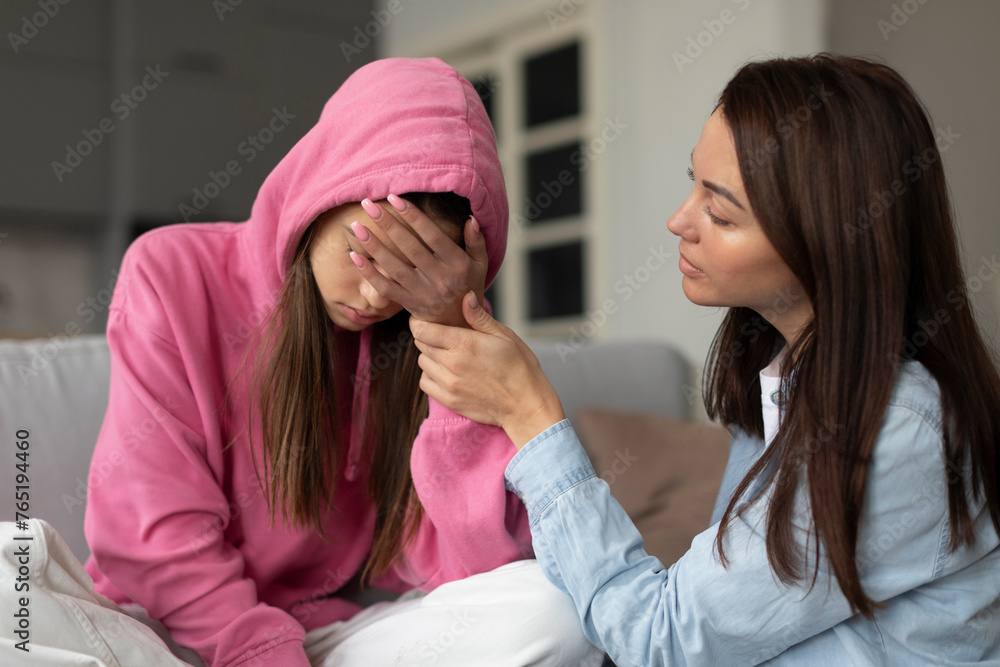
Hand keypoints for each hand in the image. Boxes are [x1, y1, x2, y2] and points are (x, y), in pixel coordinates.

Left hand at [351, 195, 486, 326]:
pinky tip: (355, 257)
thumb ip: (476, 241)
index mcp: (458, 264)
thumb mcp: (480, 264)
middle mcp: (441, 279)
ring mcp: (424, 294)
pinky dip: (370, 275)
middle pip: (410, 248)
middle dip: (388, 224)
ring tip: (357, 227)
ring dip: (374, 246)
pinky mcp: (410, 305)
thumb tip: (470, 219)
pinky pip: (387, 290)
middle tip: (368, 204)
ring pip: (395, 268)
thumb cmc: (469, 286)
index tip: (394, 198)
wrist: (460, 323)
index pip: (432, 236)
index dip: (413, 216)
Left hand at [409, 292, 565, 448]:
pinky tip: (446, 373)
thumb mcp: (505, 336)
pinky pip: (425, 383)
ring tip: (449, 355)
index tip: (428, 321)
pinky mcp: (449, 400)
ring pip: (422, 362)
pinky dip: (430, 376)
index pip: (422, 330)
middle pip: (420, 344)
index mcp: (464, 344)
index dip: (420, 322)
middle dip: (428, 337)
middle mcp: (452, 364)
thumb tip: (466, 297)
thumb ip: (480, 317)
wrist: (525, 405)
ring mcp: (448, 384)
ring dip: (430, 356)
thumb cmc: (520, 367)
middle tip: (444, 337)